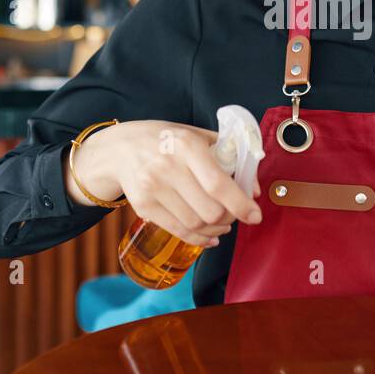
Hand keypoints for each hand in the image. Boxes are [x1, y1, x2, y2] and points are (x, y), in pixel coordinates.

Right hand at [65, 120, 261, 247]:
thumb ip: (229, 156)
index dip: (241, 204)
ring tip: (224, 223)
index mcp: (187, 145)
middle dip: (231, 217)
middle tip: (236, 214)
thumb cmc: (166, 140)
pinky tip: (210, 236)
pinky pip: (179, 231)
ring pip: (196, 224)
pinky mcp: (143, 207)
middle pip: (210, 210)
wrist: (119, 148)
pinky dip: (199, 238)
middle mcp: (168, 168)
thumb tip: (254, 189)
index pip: (218, 184)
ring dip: (217, 229)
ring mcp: (153, 189)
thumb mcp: (197, 135)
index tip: (255, 215)